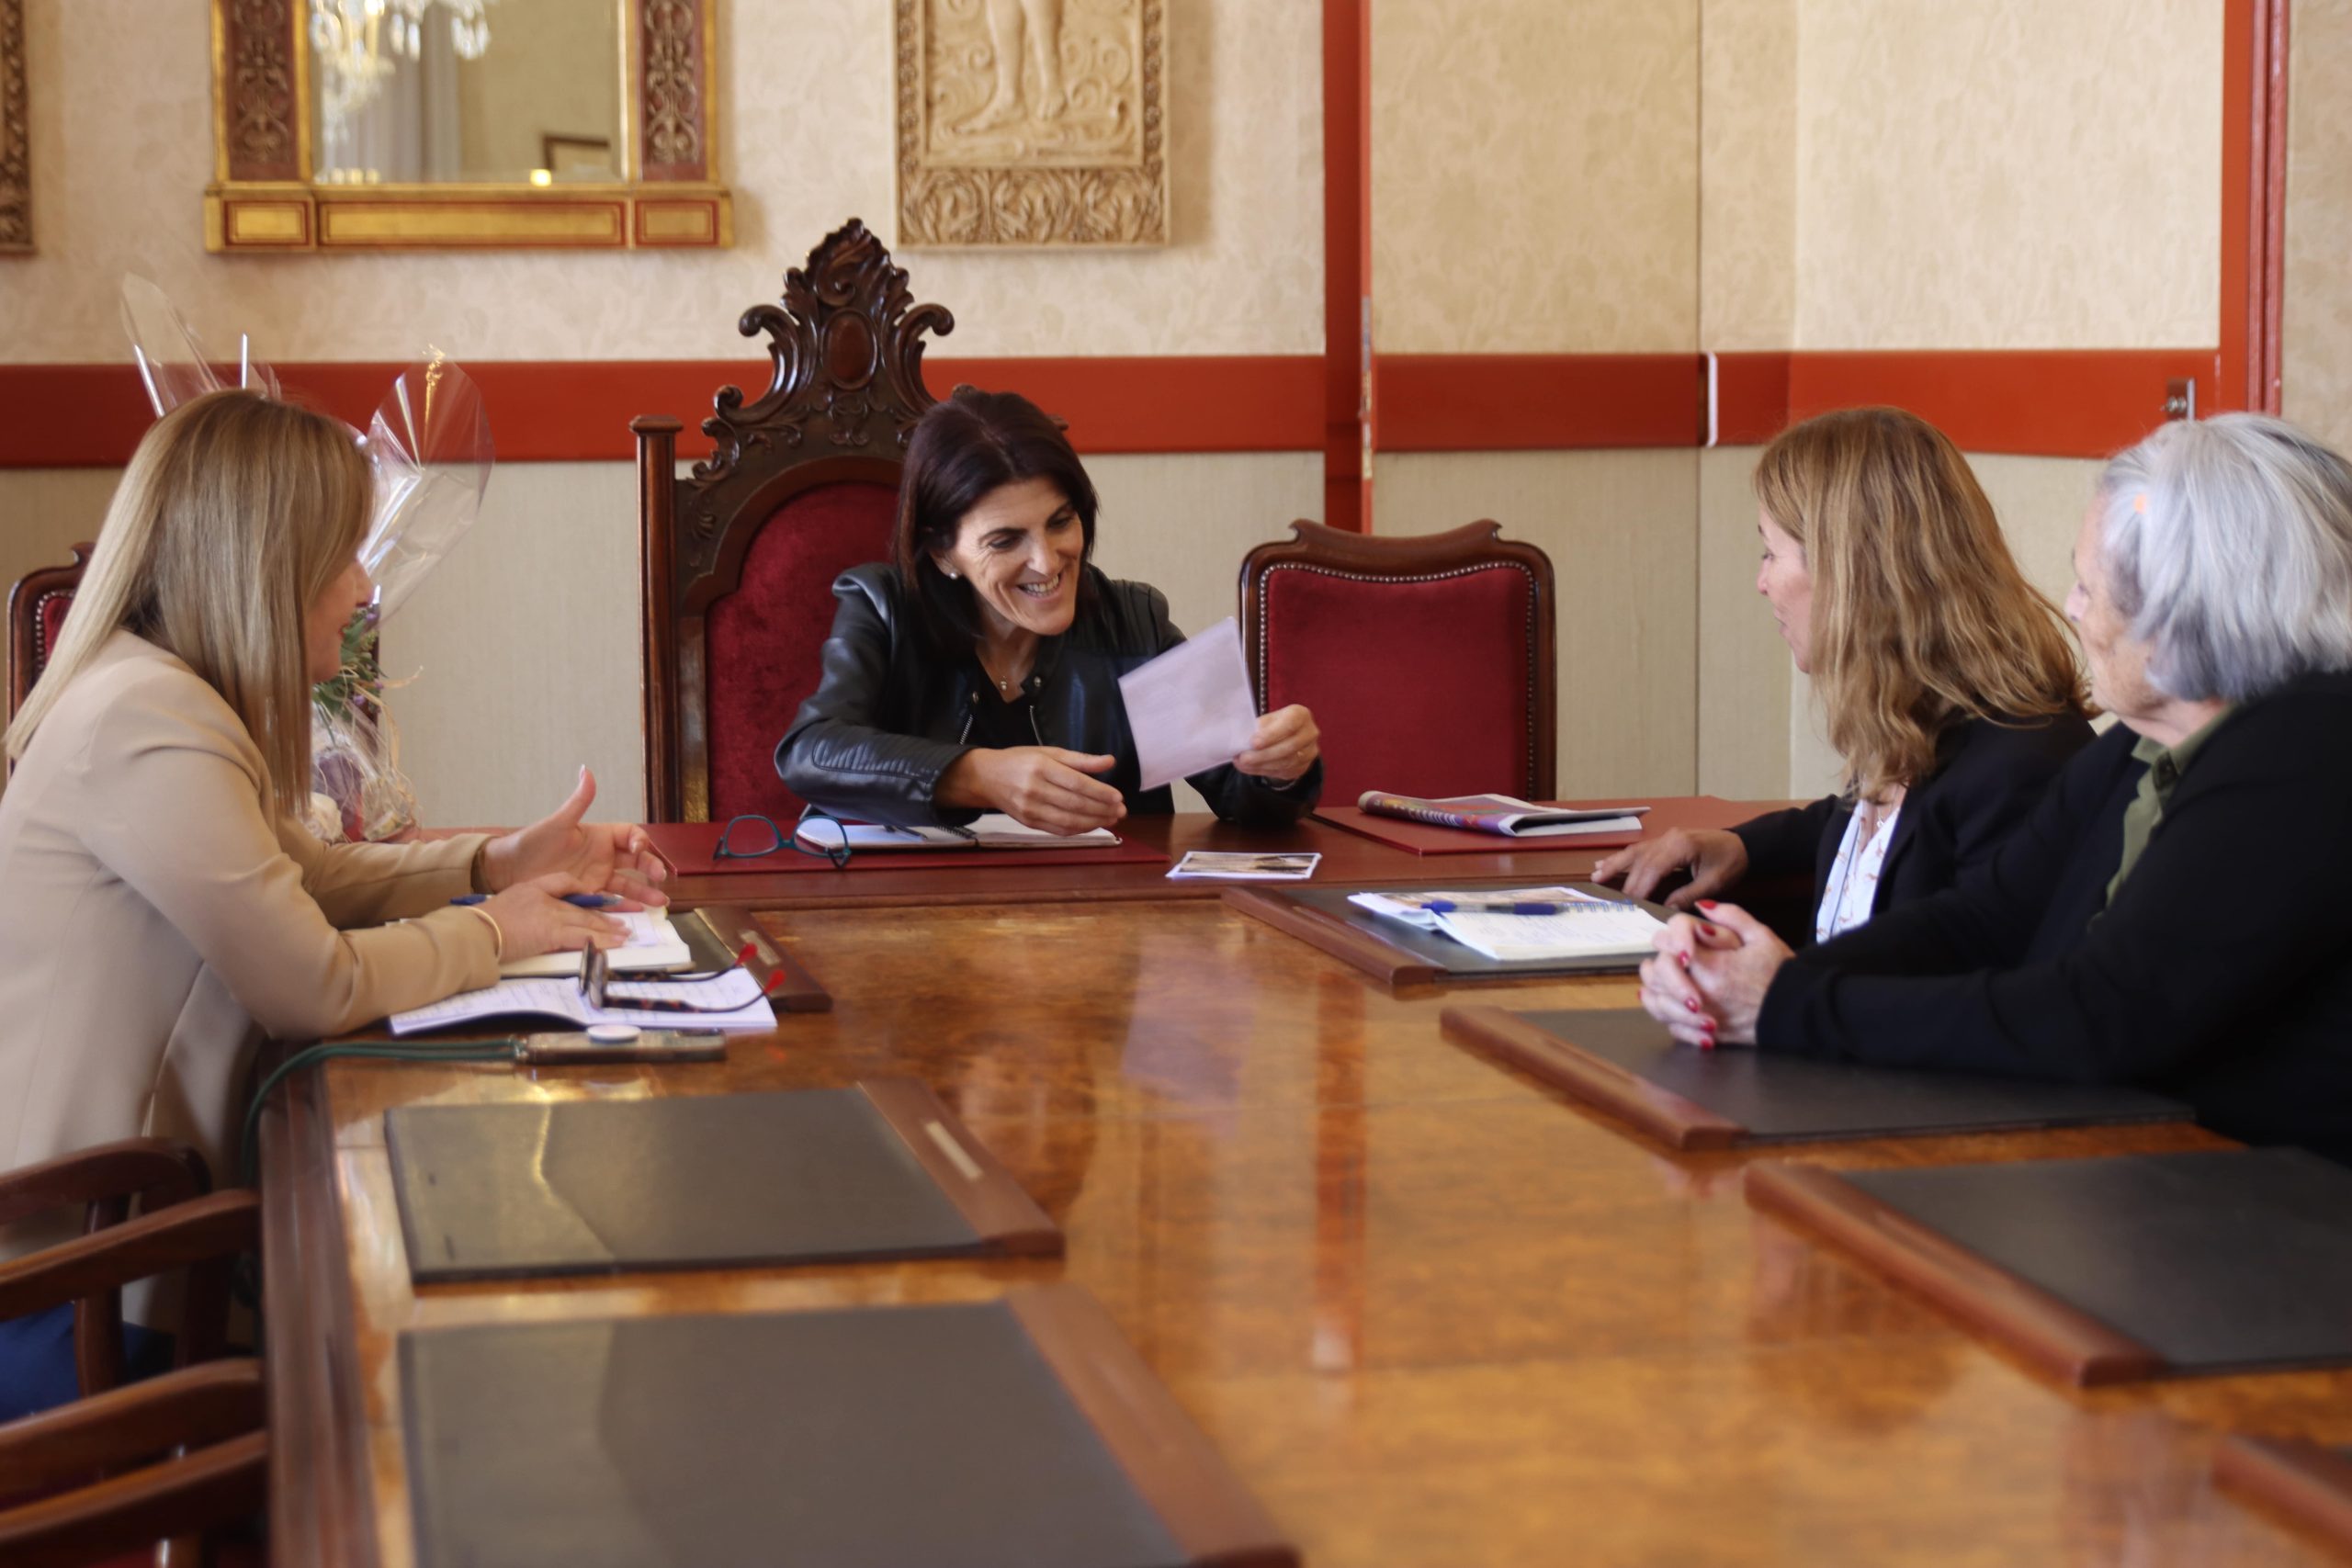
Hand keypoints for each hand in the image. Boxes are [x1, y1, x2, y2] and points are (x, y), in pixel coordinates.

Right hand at [479, 873, 631, 960]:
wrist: (475, 931)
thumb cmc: (483, 923)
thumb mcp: (504, 905)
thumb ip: (525, 906)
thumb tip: (535, 921)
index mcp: (533, 887)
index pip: (563, 882)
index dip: (583, 891)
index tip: (597, 899)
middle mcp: (545, 898)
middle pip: (582, 905)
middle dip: (605, 914)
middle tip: (622, 920)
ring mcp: (550, 915)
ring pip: (586, 921)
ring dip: (608, 929)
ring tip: (624, 934)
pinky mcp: (551, 933)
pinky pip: (582, 936)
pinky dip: (600, 941)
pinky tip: (613, 945)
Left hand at [482, 766, 667, 905]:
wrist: (510, 870)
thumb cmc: (533, 842)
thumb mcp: (558, 823)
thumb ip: (578, 801)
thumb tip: (587, 770)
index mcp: (600, 836)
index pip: (630, 835)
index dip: (640, 840)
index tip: (638, 848)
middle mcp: (603, 856)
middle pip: (637, 861)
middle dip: (651, 867)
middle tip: (660, 877)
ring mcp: (598, 877)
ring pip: (629, 884)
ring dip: (646, 891)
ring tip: (660, 903)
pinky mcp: (590, 895)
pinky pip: (612, 901)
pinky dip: (627, 907)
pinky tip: (639, 914)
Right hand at [940, 747, 1126, 835]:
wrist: (987, 777)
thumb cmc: (1021, 761)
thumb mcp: (1049, 752)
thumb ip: (1080, 760)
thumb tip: (1110, 761)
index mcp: (1041, 767)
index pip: (1076, 783)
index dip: (1100, 792)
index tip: (1119, 797)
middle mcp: (1034, 789)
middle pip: (1075, 804)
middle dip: (1102, 810)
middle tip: (1121, 811)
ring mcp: (1030, 809)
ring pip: (1068, 821)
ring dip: (1094, 822)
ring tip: (1112, 818)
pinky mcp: (1028, 823)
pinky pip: (1058, 830)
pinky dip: (1079, 829)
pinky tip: (1093, 824)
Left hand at [1234, 704, 1318, 782]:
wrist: (1286, 737)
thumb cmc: (1273, 725)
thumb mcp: (1267, 720)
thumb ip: (1258, 728)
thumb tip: (1242, 740)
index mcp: (1301, 715)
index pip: (1290, 724)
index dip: (1271, 734)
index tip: (1253, 742)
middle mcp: (1310, 733)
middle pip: (1289, 746)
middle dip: (1263, 754)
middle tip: (1243, 758)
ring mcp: (1309, 752)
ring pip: (1286, 762)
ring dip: (1262, 764)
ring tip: (1243, 763)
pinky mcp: (1304, 767)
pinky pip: (1284, 771)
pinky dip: (1264, 770)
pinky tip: (1251, 768)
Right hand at [1593, 828, 1746, 909]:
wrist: (1743, 844)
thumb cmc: (1731, 862)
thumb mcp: (1714, 883)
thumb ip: (1688, 896)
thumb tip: (1666, 910)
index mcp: (1680, 846)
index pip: (1652, 870)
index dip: (1639, 889)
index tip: (1629, 905)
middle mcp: (1668, 839)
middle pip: (1640, 863)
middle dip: (1625, 883)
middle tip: (1609, 901)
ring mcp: (1665, 837)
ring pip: (1634, 852)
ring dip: (1614, 865)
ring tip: (1595, 877)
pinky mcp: (1665, 840)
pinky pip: (1640, 850)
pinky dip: (1622, 858)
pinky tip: (1606, 864)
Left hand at [1637, 902, 1791, 1046]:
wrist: (1800, 1011)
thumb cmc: (1781, 973)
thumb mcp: (1761, 935)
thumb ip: (1730, 916)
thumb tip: (1702, 906)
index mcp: (1712, 967)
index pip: (1669, 947)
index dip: (1669, 939)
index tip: (1676, 938)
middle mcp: (1702, 994)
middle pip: (1657, 975)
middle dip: (1658, 963)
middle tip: (1666, 957)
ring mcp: (1702, 1017)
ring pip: (1658, 1003)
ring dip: (1655, 988)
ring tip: (1659, 979)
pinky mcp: (1707, 1034)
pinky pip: (1672, 1026)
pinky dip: (1665, 1015)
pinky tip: (1665, 1004)